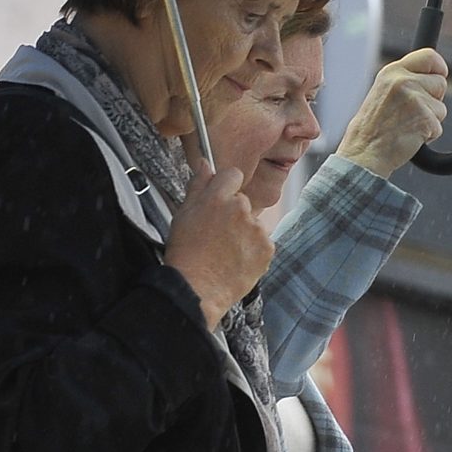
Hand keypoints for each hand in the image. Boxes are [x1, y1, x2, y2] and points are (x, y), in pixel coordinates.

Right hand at [162, 166, 272, 326]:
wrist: (197, 289)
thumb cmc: (185, 253)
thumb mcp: (183, 214)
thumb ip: (198, 185)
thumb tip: (204, 162)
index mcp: (218, 197)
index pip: (233, 174)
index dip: (226, 187)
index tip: (220, 200)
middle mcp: (241, 208)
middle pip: (242, 201)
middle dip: (233, 213)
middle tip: (216, 235)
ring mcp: (257, 228)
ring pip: (252, 223)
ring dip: (243, 233)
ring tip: (225, 252)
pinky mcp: (268, 248)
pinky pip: (262, 242)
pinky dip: (253, 250)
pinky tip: (236, 261)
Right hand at [335, 49, 447, 178]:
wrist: (363, 152)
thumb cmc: (371, 128)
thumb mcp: (382, 92)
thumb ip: (404, 80)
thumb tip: (434, 77)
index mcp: (392, 72)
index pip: (429, 56)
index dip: (438, 67)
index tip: (440, 74)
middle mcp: (403, 81)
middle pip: (440, 83)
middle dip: (434, 99)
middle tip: (412, 112)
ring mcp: (415, 99)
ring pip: (441, 107)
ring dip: (430, 119)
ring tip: (406, 125)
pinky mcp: (425, 118)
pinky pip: (439, 126)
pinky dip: (428, 135)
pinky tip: (409, 136)